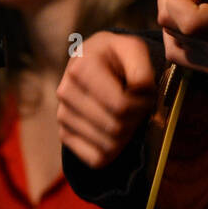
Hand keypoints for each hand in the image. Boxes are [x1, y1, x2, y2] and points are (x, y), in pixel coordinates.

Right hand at [56, 31, 157, 167]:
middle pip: (116, 128)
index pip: (121, 106)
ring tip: (127, 113)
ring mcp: (62, 115)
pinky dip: (113, 150)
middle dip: (137, 119)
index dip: (143, 104)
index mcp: (81, 67)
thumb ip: (142, 70)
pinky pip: (96, 159)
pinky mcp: (64, 134)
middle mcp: (65, 91)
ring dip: (128, 134)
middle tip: (140, 104)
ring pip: (108, 146)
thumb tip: (139, 94)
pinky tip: (115, 130)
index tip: (145, 92)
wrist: (95, 61)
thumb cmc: (118, 57)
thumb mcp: (134, 49)